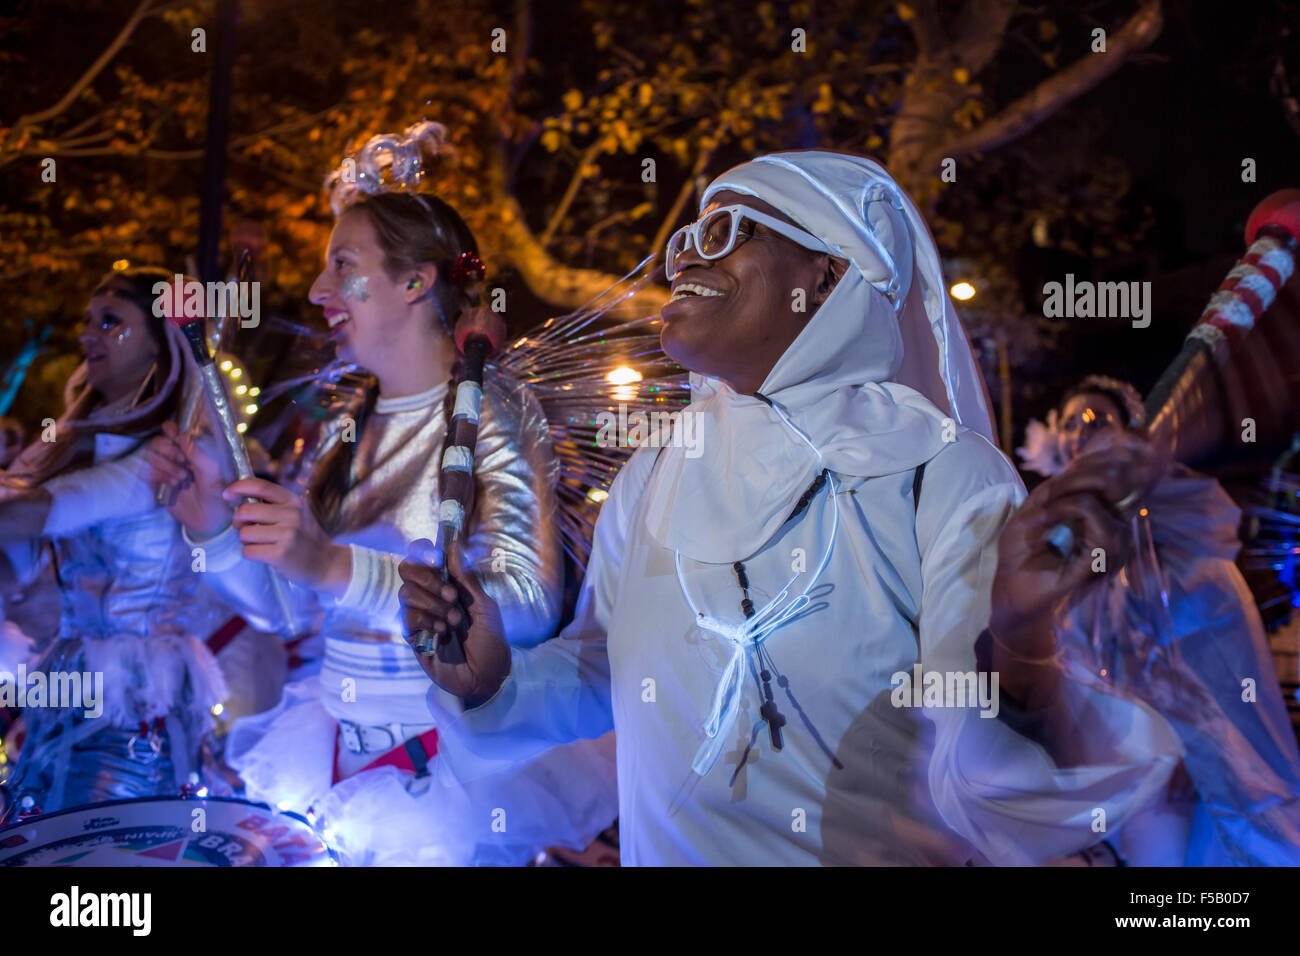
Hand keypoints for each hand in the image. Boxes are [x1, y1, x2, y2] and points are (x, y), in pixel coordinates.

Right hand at [141, 421, 229, 537]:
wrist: (208, 517)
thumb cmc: (215, 491)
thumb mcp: (211, 470)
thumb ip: (196, 452)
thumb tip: (182, 433)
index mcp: (190, 450)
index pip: (173, 432)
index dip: (169, 429)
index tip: (170, 431)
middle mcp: (175, 457)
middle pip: (158, 442)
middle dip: (169, 450)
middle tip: (182, 461)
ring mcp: (164, 470)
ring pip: (152, 456)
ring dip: (168, 466)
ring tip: (183, 478)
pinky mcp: (157, 483)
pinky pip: (150, 473)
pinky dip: (162, 478)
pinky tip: (175, 485)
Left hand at [224, 476, 349, 594]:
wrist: (325, 564)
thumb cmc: (304, 538)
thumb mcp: (297, 514)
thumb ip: (274, 504)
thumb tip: (239, 498)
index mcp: (293, 501)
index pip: (261, 486)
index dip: (239, 487)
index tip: (227, 494)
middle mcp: (291, 515)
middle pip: (245, 511)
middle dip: (239, 522)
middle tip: (246, 528)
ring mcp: (287, 534)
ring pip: (244, 533)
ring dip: (246, 540)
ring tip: (261, 544)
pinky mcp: (281, 554)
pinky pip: (248, 551)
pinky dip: (251, 554)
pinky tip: (265, 554)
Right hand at [398, 538, 509, 706]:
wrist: (487, 675)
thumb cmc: (490, 639)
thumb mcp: (484, 606)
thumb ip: (466, 578)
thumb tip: (454, 545)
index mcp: (448, 583)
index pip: (423, 557)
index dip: (424, 551)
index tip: (436, 558)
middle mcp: (430, 596)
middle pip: (407, 570)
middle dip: (429, 579)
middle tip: (451, 595)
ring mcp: (419, 615)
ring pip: (406, 593)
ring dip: (432, 604)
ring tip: (454, 621)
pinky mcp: (413, 637)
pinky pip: (407, 618)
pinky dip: (426, 621)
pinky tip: (442, 632)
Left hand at [991, 429, 1165, 640]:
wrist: (1010, 588)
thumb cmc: (1020, 553)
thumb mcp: (1032, 512)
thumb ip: (1054, 489)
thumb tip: (1075, 465)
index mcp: (1097, 519)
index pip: (1120, 483)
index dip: (1112, 459)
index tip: (1096, 444)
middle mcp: (1109, 532)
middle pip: (1121, 488)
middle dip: (1091, 473)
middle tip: (1057, 482)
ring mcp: (1107, 550)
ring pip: (1107, 506)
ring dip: (1072, 497)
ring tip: (1045, 506)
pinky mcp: (1099, 565)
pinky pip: (1101, 530)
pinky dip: (1071, 513)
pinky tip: (1047, 517)